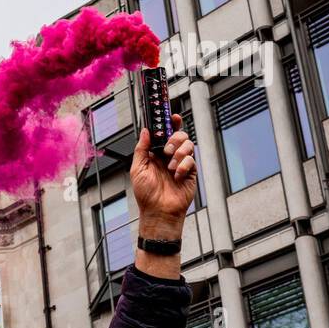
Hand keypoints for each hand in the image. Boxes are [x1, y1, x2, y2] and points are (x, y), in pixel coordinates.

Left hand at [132, 113, 196, 237]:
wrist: (159, 211)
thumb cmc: (146, 194)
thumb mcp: (137, 169)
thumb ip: (141, 148)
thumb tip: (145, 131)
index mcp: (156, 153)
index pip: (164, 133)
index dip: (169, 123)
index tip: (171, 116)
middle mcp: (169, 156)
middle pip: (179, 135)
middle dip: (174, 139)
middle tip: (167, 150)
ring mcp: (180, 163)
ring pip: (187, 144)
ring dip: (178, 153)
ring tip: (170, 166)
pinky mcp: (190, 172)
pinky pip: (191, 160)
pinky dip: (183, 166)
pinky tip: (176, 176)